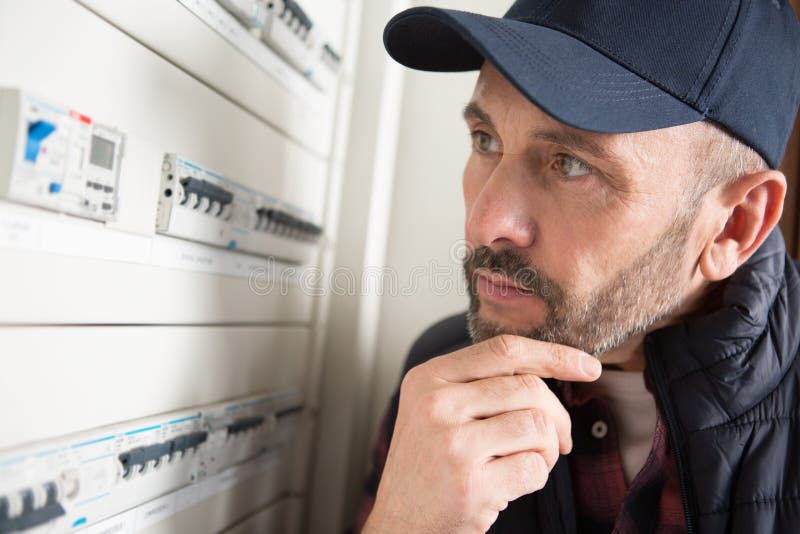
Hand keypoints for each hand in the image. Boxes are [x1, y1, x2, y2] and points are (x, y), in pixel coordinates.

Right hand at [362, 335, 601, 533]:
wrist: (400, 522)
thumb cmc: (428, 464)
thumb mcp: (437, 409)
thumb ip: (480, 384)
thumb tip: (553, 368)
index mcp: (429, 378)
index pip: (504, 351)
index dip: (553, 354)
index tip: (587, 366)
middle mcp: (436, 405)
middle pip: (529, 388)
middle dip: (557, 416)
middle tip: (559, 440)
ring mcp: (452, 445)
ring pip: (538, 427)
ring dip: (548, 449)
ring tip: (529, 461)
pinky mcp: (471, 484)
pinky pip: (535, 468)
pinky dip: (536, 477)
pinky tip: (511, 484)